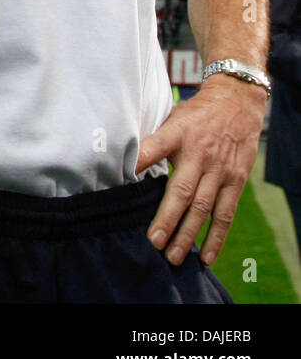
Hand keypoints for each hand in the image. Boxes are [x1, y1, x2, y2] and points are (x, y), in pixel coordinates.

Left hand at [137, 74, 267, 264]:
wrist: (237, 102)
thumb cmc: (196, 114)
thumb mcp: (171, 118)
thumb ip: (154, 140)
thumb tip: (125, 161)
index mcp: (177, 135)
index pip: (153, 149)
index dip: (138, 163)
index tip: (122, 181)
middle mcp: (199, 155)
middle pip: (182, 191)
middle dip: (167, 219)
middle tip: (153, 242)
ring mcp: (220, 170)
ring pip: (204, 208)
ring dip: (188, 234)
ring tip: (174, 256)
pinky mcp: (236, 181)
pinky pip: (226, 213)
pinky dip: (216, 236)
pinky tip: (206, 255)